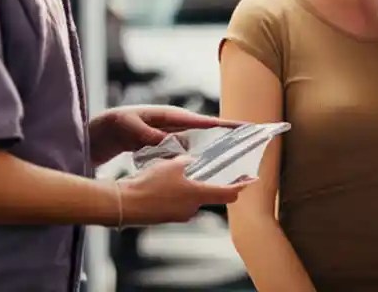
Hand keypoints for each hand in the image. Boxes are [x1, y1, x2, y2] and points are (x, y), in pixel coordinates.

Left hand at [89, 105, 241, 165]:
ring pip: (198, 148)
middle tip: (252, 144)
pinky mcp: (166, 147)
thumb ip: (150, 135)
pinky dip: (193, 162)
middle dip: (229, 139)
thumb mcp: (131, 127)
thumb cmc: (116, 123)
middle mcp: (176, 126)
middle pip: (209, 134)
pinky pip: (185, 155)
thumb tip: (172, 143)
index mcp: (172, 117)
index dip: (228, 125)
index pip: (206, 121)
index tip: (248, 127)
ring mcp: (172, 137)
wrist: (103, 131)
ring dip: (212, 155)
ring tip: (234, 163)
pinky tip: (203, 172)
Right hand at [117, 155, 253, 225]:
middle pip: (209, 194)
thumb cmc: (150, 184)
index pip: (228, 193)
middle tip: (203, 169)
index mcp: (198, 195)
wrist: (127, 204)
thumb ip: (187, 162)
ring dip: (188, 186)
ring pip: (191, 197)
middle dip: (208, 182)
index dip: (241, 186)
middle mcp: (193, 208)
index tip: (250, 181)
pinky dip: (175, 192)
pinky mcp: (167, 216)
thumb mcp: (173, 164)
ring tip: (173, 173)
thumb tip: (191, 161)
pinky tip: (162, 183)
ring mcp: (179, 215)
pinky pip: (177, 202)